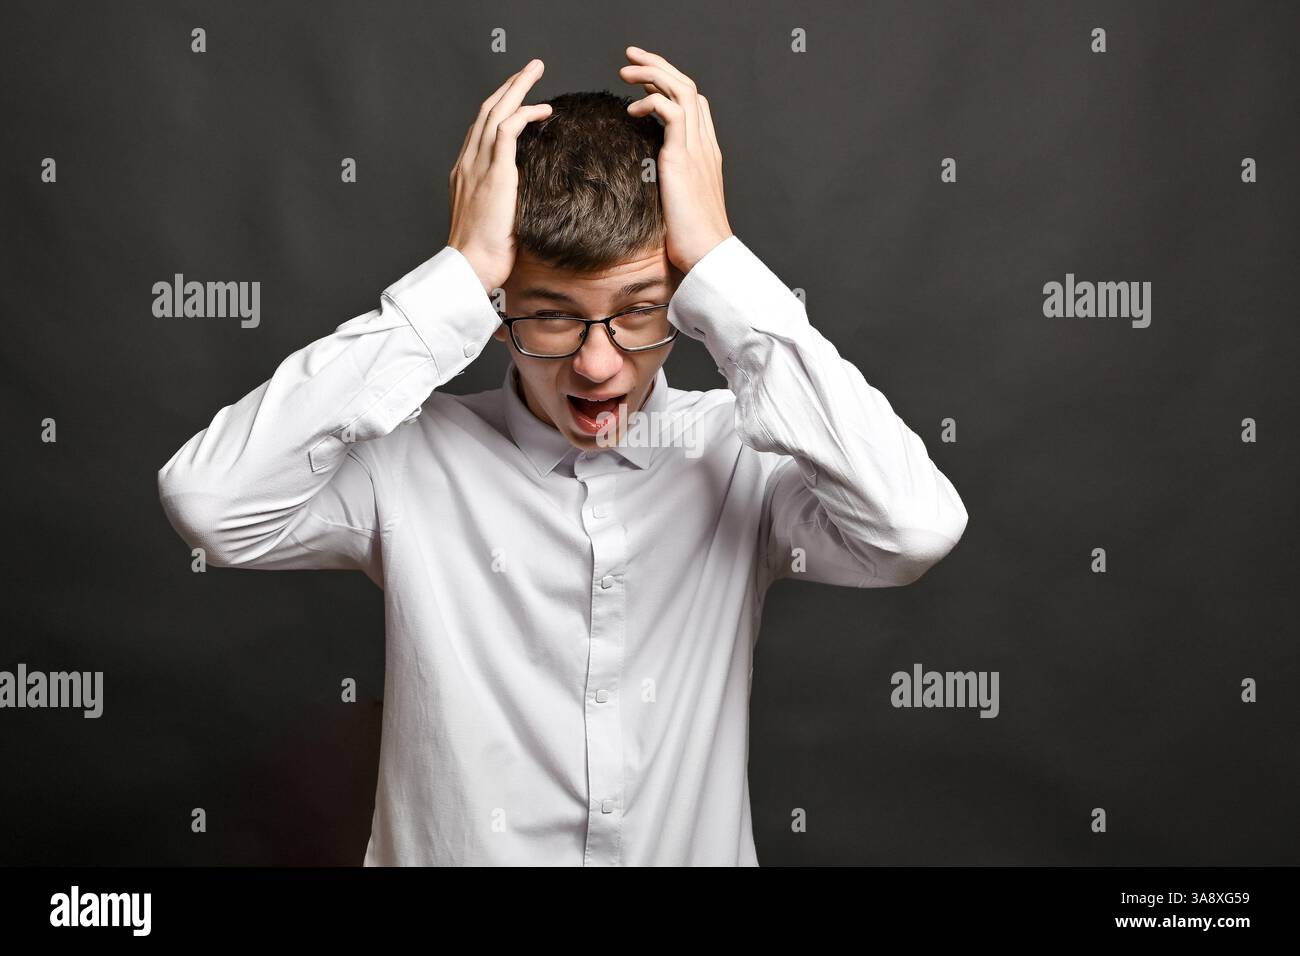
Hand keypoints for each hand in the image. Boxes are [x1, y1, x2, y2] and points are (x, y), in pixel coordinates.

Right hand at [447, 59, 552, 293]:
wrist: (471, 266)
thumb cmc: (484, 254)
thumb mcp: (495, 220)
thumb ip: (506, 201)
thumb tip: (527, 198)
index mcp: (465, 172)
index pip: (482, 129)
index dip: (500, 108)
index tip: (517, 97)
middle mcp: (468, 162)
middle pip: (486, 111)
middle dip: (508, 86)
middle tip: (529, 69)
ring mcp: (478, 165)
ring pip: (496, 111)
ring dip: (517, 87)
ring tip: (535, 71)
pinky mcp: (494, 172)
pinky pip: (507, 130)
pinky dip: (524, 113)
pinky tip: (542, 109)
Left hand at [619, 46, 732, 273]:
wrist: (707, 255)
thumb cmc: (692, 240)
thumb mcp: (679, 204)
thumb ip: (669, 183)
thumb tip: (647, 181)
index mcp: (706, 153)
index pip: (694, 103)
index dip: (669, 85)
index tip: (643, 82)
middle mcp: (705, 144)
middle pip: (687, 86)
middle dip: (658, 66)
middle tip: (631, 57)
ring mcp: (697, 149)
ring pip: (681, 90)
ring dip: (652, 74)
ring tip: (626, 71)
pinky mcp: (683, 158)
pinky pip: (672, 112)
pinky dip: (651, 102)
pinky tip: (632, 110)